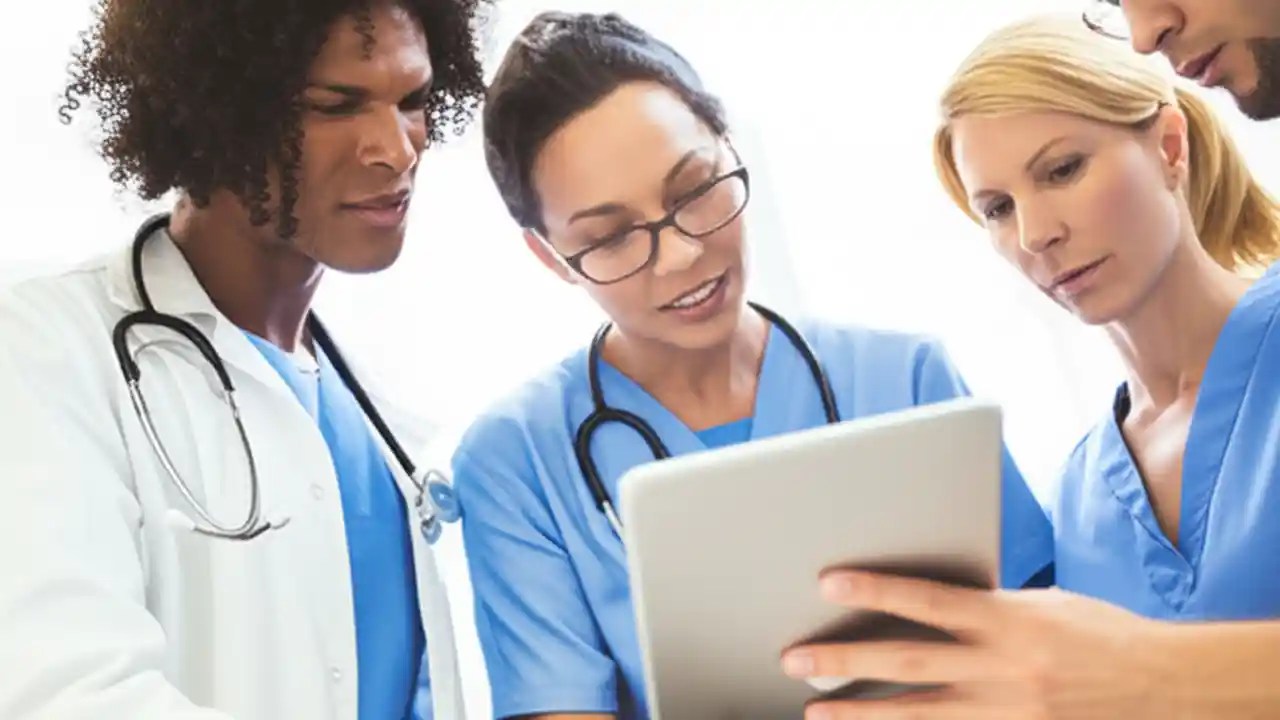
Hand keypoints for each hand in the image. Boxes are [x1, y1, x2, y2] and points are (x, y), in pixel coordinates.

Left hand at [780, 571, 1173, 718]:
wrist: (1166, 688)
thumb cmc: (1100, 636)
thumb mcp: (1043, 605)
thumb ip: (986, 608)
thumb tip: (931, 605)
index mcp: (1010, 620)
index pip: (928, 600)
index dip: (876, 590)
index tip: (829, 583)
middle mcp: (1004, 668)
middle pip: (907, 663)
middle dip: (845, 661)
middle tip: (795, 660)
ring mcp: (1009, 712)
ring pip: (917, 715)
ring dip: (862, 712)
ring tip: (816, 710)